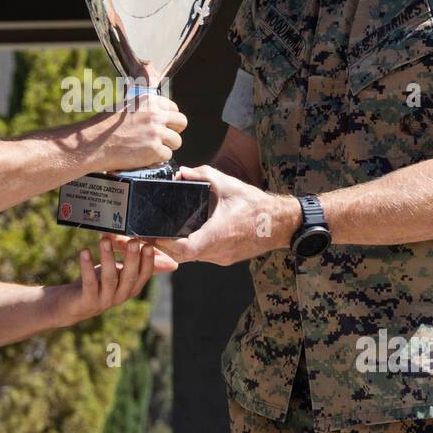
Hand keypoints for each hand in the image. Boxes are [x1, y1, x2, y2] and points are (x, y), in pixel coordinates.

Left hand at [52, 237, 178, 326]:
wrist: (71, 306)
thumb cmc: (96, 284)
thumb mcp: (115, 272)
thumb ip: (127, 261)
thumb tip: (142, 239)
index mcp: (131, 288)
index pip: (144, 275)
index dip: (147, 262)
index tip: (148, 245)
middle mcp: (121, 296)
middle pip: (130, 277)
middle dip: (132, 258)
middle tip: (133, 241)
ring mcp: (104, 301)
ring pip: (110, 279)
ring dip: (108, 258)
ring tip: (105, 241)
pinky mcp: (87, 302)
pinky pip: (89, 283)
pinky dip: (87, 266)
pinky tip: (85, 252)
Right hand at [85, 95, 187, 172]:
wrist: (92, 144)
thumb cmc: (103, 128)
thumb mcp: (124, 107)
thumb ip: (143, 109)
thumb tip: (153, 113)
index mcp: (149, 101)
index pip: (174, 108)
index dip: (169, 120)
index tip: (163, 126)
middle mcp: (155, 114)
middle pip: (181, 122)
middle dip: (174, 132)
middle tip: (162, 139)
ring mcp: (156, 132)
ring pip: (176, 141)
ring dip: (165, 147)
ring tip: (149, 150)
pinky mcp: (155, 149)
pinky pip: (167, 156)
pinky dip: (157, 159)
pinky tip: (144, 157)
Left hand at [144, 165, 298, 266]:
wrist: (282, 223)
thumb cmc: (255, 204)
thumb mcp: (227, 184)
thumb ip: (202, 175)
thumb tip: (180, 173)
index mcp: (216, 234)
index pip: (183, 248)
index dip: (164, 243)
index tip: (152, 233)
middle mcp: (217, 251)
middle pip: (181, 256)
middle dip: (164, 246)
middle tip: (151, 232)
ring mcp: (221, 258)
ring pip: (191, 257)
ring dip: (177, 247)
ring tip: (164, 232)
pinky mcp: (225, 258)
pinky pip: (202, 255)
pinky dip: (191, 247)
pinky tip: (188, 233)